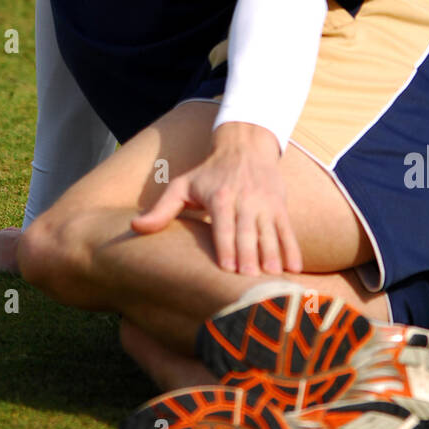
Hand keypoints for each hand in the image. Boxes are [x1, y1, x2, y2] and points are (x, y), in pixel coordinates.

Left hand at [131, 123, 302, 275]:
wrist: (245, 146)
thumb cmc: (209, 173)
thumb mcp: (183, 185)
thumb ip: (161, 209)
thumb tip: (135, 227)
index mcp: (220, 197)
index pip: (223, 225)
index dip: (226, 247)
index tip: (228, 269)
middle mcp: (244, 199)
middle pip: (247, 232)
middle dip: (249, 256)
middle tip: (249, 281)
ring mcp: (265, 203)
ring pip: (270, 232)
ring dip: (272, 255)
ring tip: (272, 277)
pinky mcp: (280, 205)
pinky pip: (288, 230)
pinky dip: (292, 249)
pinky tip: (294, 270)